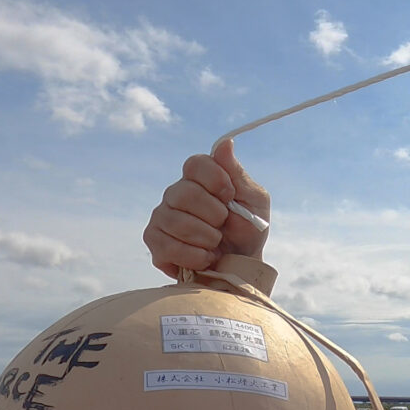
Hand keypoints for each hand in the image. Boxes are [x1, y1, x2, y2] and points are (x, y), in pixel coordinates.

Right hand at [143, 139, 270, 279]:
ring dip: (206, 238)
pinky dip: (193, 256)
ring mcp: (162, 217)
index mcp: (199, 178)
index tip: (230, 196)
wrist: (240, 266)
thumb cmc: (247, 231)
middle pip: (185, 193)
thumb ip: (237, 174)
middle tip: (223, 225)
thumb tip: (225, 143)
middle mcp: (175, 193)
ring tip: (216, 244)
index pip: (195, 163)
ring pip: (176, 221)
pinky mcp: (155, 242)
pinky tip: (205, 258)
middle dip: (213, 215)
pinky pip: (167, 246)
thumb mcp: (254, 201)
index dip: (215, 180)